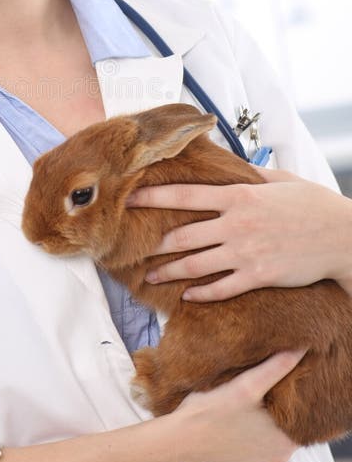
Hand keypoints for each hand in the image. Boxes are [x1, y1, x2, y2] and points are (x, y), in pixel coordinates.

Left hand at [126, 169, 351, 300]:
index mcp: (239, 196)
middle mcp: (236, 224)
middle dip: (155, 243)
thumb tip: (230, 166)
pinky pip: (221, 288)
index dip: (153, 196)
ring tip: (151, 277)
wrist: (343, 236)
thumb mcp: (280, 180)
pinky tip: (187, 295)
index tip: (130, 197)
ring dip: (169, 272)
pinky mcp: (258, 276)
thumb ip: (250, 175)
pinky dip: (201, 293)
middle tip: (136, 249)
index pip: (185, 195)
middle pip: (183, 235)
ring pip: (196, 265)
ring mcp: (246, 252)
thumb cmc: (313, 204)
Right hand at [167, 350, 302, 461]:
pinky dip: (254, 424)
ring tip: (257, 388)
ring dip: (267, 411)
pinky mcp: (245, 459)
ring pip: (272, 428)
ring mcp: (261, 460)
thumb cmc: (210, 413)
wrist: (178, 439)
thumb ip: (275, 368)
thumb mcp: (246, 387)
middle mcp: (278, 456)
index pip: (304, 412)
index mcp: (286, 443)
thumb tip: (301, 348)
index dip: (299, 389)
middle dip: (282, 399)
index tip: (292, 371)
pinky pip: (258, 438)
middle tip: (272, 373)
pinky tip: (242, 409)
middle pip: (288, 420)